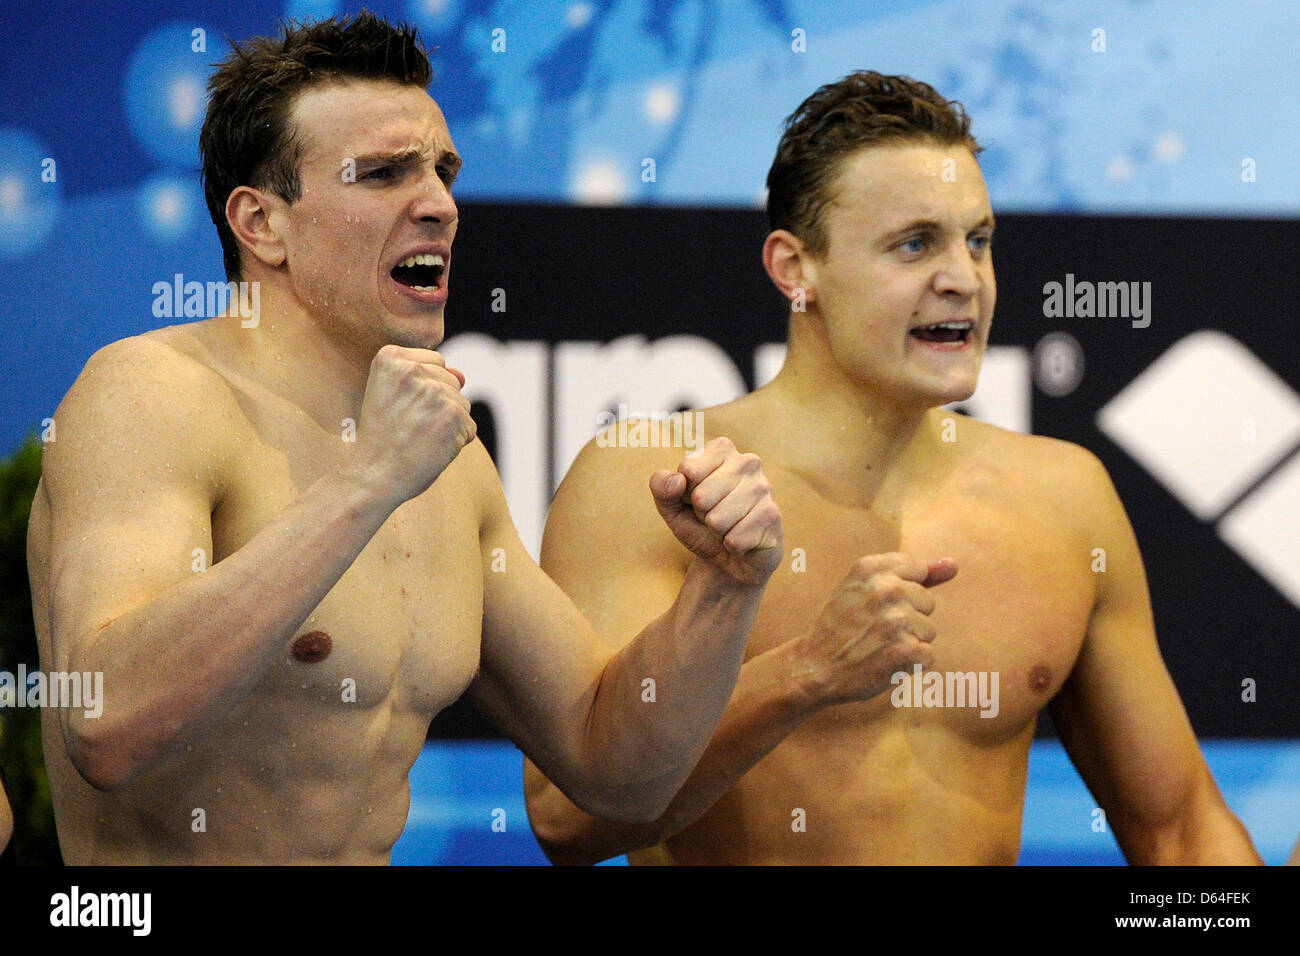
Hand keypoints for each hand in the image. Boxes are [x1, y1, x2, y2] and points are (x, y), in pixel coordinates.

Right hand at [345, 344, 474, 504]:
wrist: (371, 475)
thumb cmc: (381, 438)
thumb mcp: (390, 396)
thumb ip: (426, 376)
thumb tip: (462, 375)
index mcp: (390, 357)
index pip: (435, 362)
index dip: (422, 390)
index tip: (400, 408)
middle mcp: (412, 369)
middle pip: (451, 381)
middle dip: (437, 406)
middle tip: (407, 426)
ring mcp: (433, 391)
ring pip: (462, 404)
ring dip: (448, 424)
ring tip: (418, 438)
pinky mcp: (452, 415)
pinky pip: (468, 427)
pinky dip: (456, 442)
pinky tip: (430, 449)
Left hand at [650, 436, 782, 586]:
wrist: (728, 559)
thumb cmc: (699, 525)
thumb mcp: (671, 506)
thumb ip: (661, 486)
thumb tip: (678, 480)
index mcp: (722, 450)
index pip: (687, 470)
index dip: (685, 493)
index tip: (697, 499)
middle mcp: (747, 462)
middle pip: (701, 495)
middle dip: (702, 514)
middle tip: (714, 516)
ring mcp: (764, 487)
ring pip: (718, 519)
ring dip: (717, 531)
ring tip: (729, 527)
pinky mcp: (772, 515)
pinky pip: (734, 538)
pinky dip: (731, 545)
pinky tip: (743, 539)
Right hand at [793, 553, 957, 706]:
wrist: (815, 667)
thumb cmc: (842, 625)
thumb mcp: (864, 586)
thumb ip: (913, 573)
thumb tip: (954, 564)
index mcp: (872, 568)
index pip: (917, 569)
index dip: (901, 592)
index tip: (877, 604)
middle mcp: (886, 589)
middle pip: (927, 602)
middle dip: (908, 617)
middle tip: (873, 628)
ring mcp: (898, 621)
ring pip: (929, 630)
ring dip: (909, 642)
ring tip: (877, 645)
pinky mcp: (907, 651)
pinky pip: (928, 655)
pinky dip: (909, 664)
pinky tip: (884, 662)